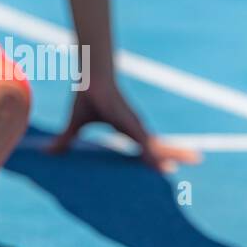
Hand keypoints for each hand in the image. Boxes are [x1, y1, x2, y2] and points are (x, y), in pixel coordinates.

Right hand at [48, 80, 200, 172]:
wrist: (90, 78)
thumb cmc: (87, 97)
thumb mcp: (74, 126)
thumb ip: (65, 141)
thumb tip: (47, 152)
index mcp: (127, 130)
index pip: (146, 148)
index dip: (158, 158)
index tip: (172, 168)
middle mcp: (136, 128)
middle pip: (160, 145)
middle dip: (179, 151)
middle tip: (199, 158)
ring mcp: (136, 126)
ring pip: (158, 145)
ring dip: (175, 152)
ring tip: (194, 158)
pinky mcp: (131, 123)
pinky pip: (145, 143)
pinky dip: (155, 154)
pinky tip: (164, 164)